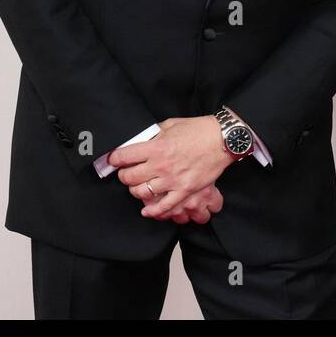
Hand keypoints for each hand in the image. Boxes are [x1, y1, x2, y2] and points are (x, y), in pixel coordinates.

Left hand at [108, 116, 233, 217]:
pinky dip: (153, 211)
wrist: (221, 140)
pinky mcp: (184, 191)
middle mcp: (161, 165)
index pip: (124, 156)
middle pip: (129, 177)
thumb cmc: (198, 130)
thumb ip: (153, 134)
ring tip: (138, 186)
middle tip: (126, 173)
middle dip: (124, 176)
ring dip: (136, 191)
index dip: (115, 159)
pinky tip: (147, 211)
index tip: (114, 160)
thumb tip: (140, 140)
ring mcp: (172, 180)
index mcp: (156, 147)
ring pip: (142, 193)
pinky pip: (164, 206)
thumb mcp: (170, 125)